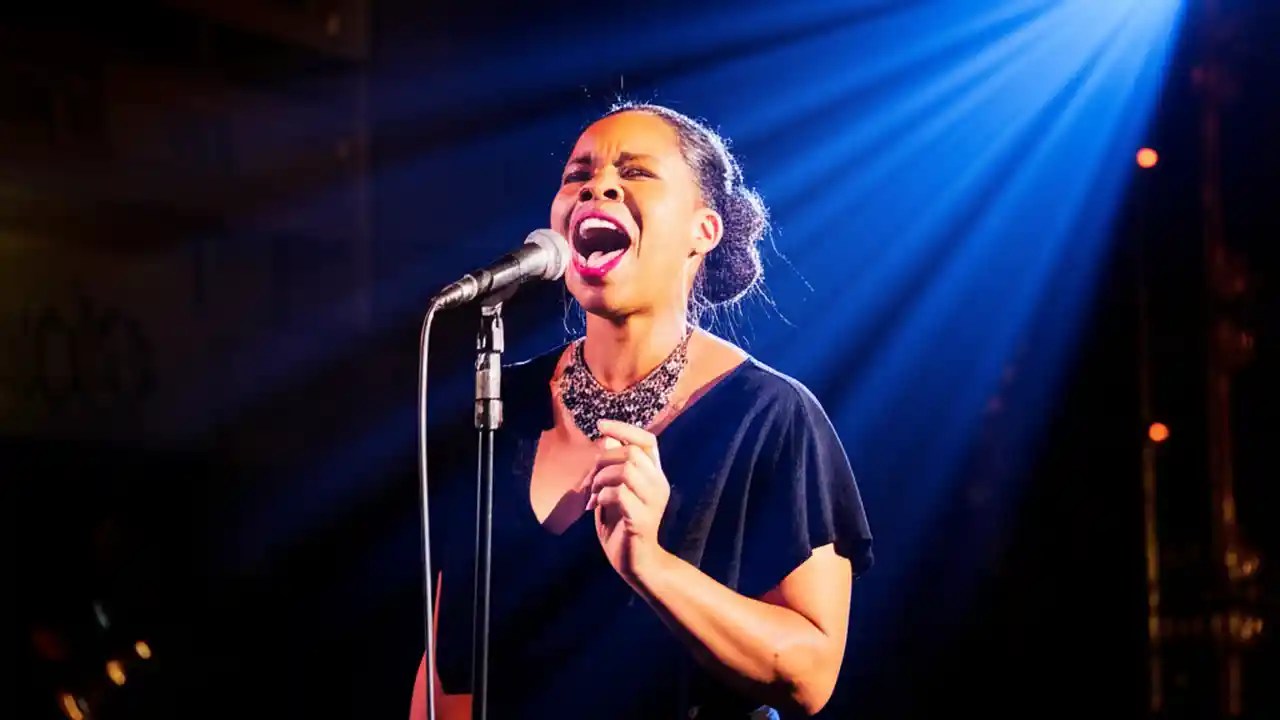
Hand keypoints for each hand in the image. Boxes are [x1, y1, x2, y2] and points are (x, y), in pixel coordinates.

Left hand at [586, 419, 671, 582]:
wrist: (634, 562)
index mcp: (654, 475)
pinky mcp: (642, 518)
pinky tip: (596, 506)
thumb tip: (606, 440)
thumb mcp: (613, 491)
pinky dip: (601, 495)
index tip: (600, 425)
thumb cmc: (620, 526)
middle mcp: (659, 485)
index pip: (647, 441)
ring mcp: (653, 502)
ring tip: (593, 494)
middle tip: (590, 481)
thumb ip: (612, 468)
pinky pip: (619, 493)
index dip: (624, 429)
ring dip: (601, 478)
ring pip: (626, 469)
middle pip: (631, 452)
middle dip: (602, 461)